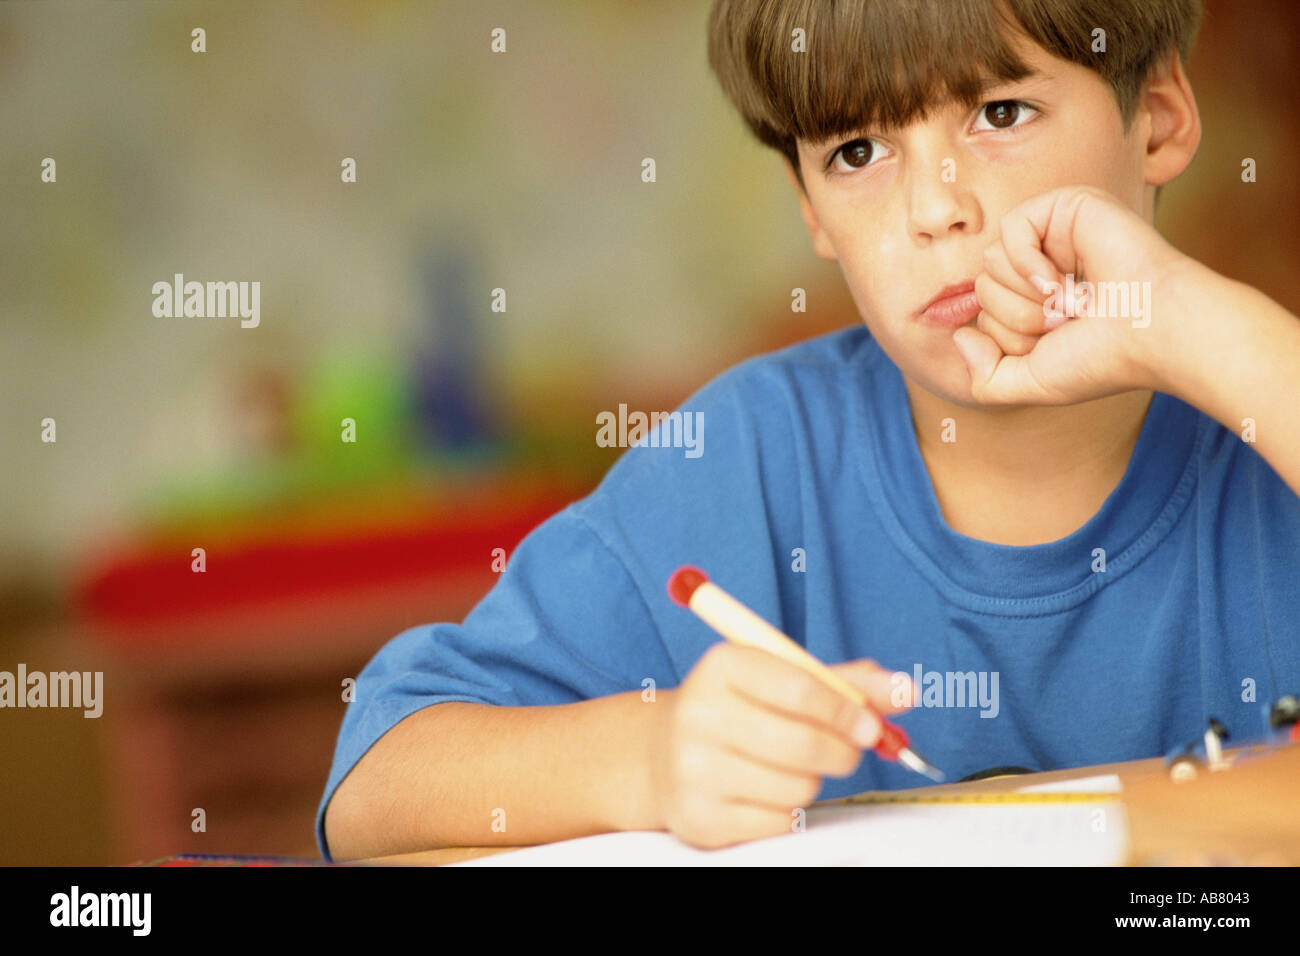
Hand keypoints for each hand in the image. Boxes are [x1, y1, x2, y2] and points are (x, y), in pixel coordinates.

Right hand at [646, 644, 910, 848]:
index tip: (870, 725)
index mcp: (724, 666)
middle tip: (846, 751)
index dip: (848, 710)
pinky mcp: (699, 816)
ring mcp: (695, 768)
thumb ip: (845, 683)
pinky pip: (779, 821)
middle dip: (842, 752)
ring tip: (789, 767)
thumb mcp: (783, 680)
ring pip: (798, 787)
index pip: (803, 688)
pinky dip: (787, 810)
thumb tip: (907, 690)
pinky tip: (765, 791)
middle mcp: (701, 713)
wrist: (663, 754)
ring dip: (811, 781)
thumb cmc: (739, 710)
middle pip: (805, 744)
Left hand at [954, 185, 1187, 404]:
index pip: (982, 315)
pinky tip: (1063, 279)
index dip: (1010, 338)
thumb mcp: (1030, 383)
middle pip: (982, 288)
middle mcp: (1043, 266)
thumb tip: (960, 336)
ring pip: (990, 262)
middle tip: (1067, 321)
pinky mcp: (1067, 206)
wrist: (1152, 332)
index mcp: (1036, 301)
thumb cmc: (1100, 358)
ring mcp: (1055, 234)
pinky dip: (1029, 263)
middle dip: (1017, 317)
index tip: (1058, 342)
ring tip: (1073, 302)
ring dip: (1027, 295)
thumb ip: (985, 377)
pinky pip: (1011, 229)